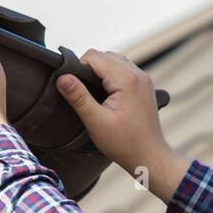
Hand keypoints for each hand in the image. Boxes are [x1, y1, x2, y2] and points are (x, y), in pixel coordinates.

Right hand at [57, 50, 167, 178]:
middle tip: (82, 92)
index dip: (79, 67)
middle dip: (89, 69)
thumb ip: (78, 97)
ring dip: (100, 71)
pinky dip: (111, 76)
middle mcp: (138, 74)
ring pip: (114, 61)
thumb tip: (62, 77)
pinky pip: (123, 70)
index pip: (94, 56)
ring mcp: (144, 79)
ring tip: (93, 94)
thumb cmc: (125, 143)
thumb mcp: (96, 121)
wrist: (150, 157)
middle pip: (105, 56)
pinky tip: (106, 94)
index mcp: (127, 79)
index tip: (73, 86)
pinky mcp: (144, 86)